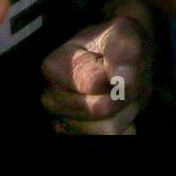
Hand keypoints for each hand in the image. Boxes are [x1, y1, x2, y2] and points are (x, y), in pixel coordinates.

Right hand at [41, 15, 151, 133]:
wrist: (121, 61)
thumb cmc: (118, 43)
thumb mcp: (125, 33)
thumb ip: (122, 50)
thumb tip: (121, 78)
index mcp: (53, 66)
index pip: (94, 83)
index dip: (117, 76)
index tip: (119, 65)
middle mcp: (50, 98)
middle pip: (100, 110)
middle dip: (122, 96)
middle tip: (122, 81)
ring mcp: (61, 122)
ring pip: (107, 131)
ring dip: (124, 114)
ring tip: (120, 95)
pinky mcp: (75, 137)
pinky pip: (111, 142)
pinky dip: (123, 128)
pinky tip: (118, 112)